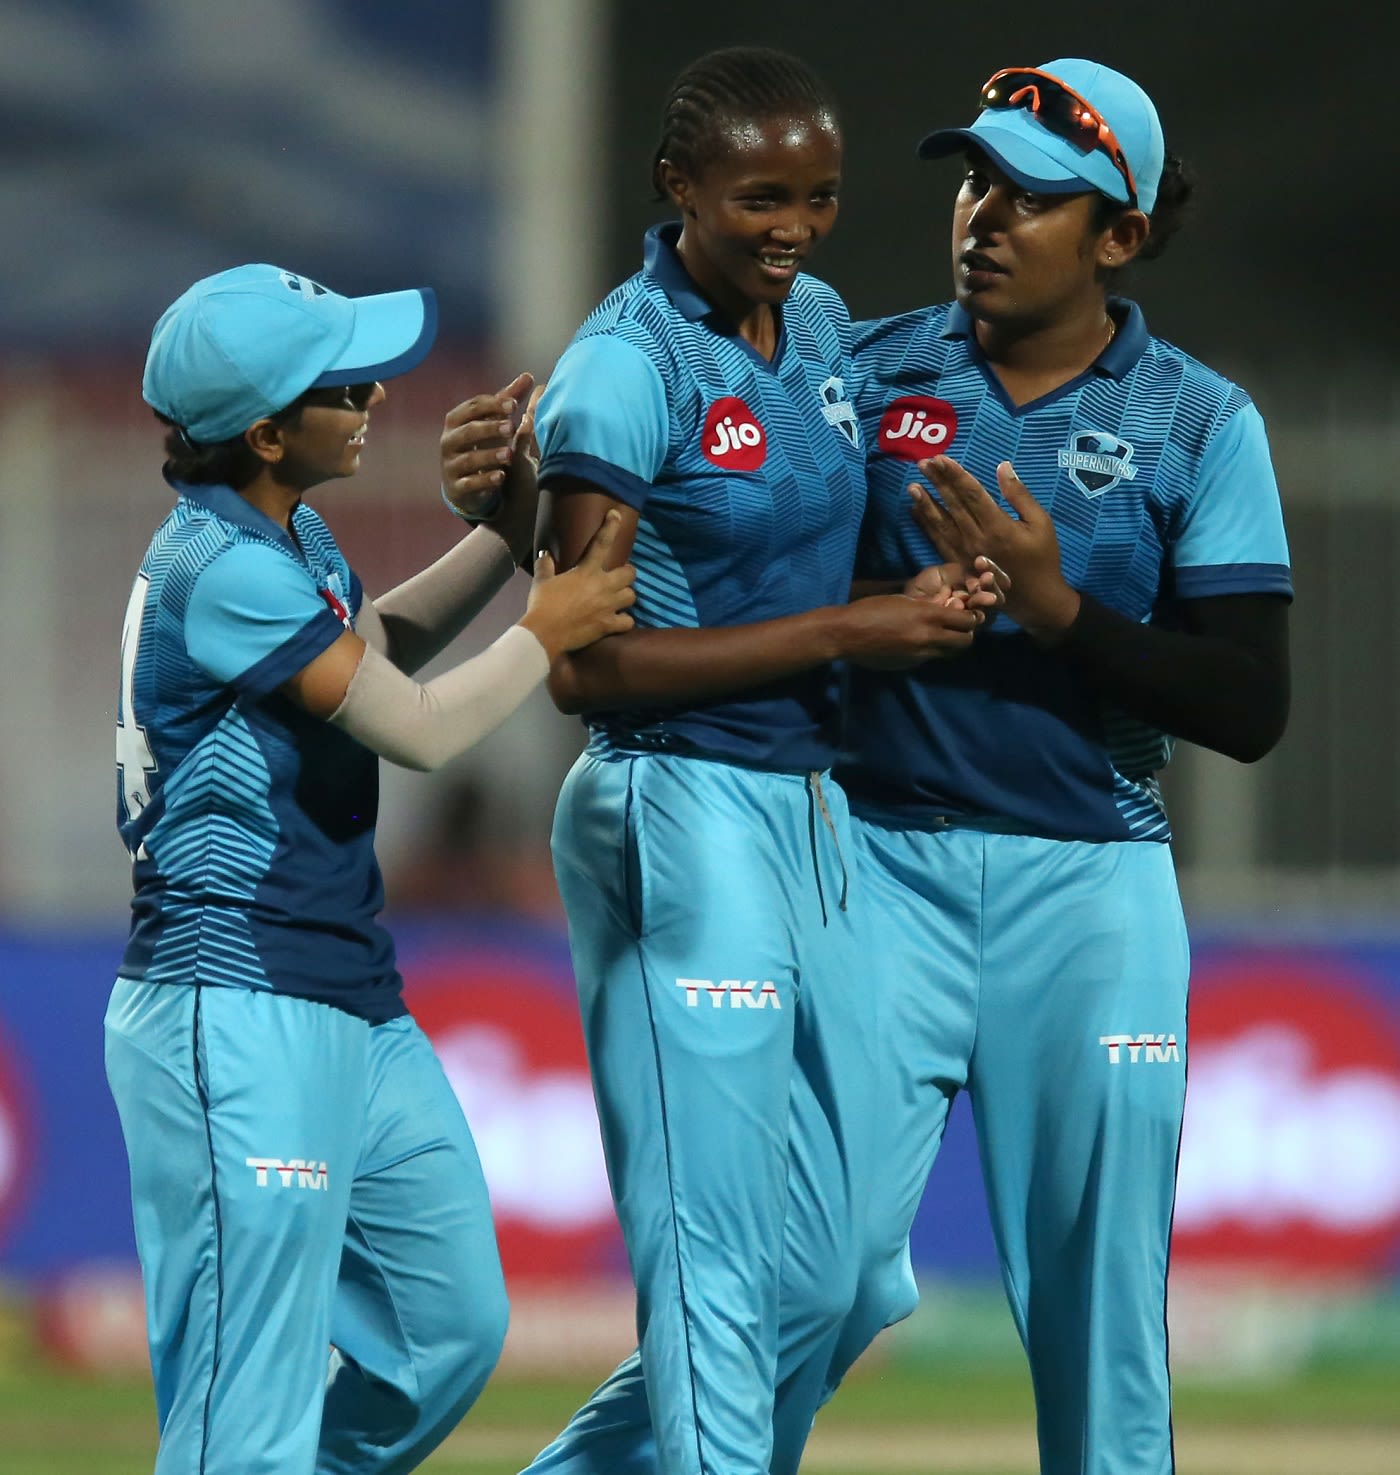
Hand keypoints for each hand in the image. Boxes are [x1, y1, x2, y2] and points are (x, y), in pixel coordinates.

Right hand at [441, 372, 544, 564]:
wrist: (462, 485)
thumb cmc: (479, 445)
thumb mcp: (492, 422)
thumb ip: (507, 400)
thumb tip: (528, 376)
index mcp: (456, 421)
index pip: (472, 408)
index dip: (491, 405)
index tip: (513, 404)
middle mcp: (449, 441)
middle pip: (468, 431)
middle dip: (489, 428)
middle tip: (512, 426)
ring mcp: (451, 465)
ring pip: (469, 459)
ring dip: (489, 455)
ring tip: (510, 454)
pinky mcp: (456, 487)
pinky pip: (469, 484)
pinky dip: (485, 480)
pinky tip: (501, 477)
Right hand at [521, 510, 636, 660]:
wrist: (545, 633)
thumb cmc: (542, 605)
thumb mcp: (541, 582)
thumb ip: (545, 566)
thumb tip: (545, 553)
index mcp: (586, 571)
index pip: (601, 543)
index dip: (610, 527)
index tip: (617, 515)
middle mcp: (602, 586)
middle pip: (630, 573)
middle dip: (627, 574)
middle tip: (619, 578)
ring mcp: (608, 606)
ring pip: (632, 596)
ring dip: (626, 596)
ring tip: (619, 599)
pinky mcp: (609, 625)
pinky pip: (628, 621)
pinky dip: (625, 621)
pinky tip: (619, 621)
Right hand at [838, 591, 984, 669]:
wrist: (846, 634)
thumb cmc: (870, 609)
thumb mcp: (902, 600)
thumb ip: (926, 605)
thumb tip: (946, 603)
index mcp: (927, 616)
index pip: (967, 621)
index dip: (970, 617)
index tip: (966, 614)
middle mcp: (928, 638)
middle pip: (965, 642)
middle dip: (966, 635)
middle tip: (958, 628)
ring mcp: (919, 654)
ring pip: (950, 653)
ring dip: (951, 646)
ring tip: (941, 636)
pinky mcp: (910, 665)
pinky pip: (930, 658)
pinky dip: (931, 651)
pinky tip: (917, 643)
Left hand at [910, 456, 1078, 643]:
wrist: (1035, 598)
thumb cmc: (1043, 558)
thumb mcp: (1041, 523)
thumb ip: (1019, 496)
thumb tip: (1003, 467)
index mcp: (998, 527)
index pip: (972, 494)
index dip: (955, 475)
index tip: (941, 459)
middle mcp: (977, 539)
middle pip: (953, 505)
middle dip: (937, 482)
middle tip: (923, 462)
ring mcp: (964, 553)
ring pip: (941, 523)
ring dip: (925, 503)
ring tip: (912, 485)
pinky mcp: (959, 564)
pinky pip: (938, 541)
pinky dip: (925, 525)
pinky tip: (915, 510)